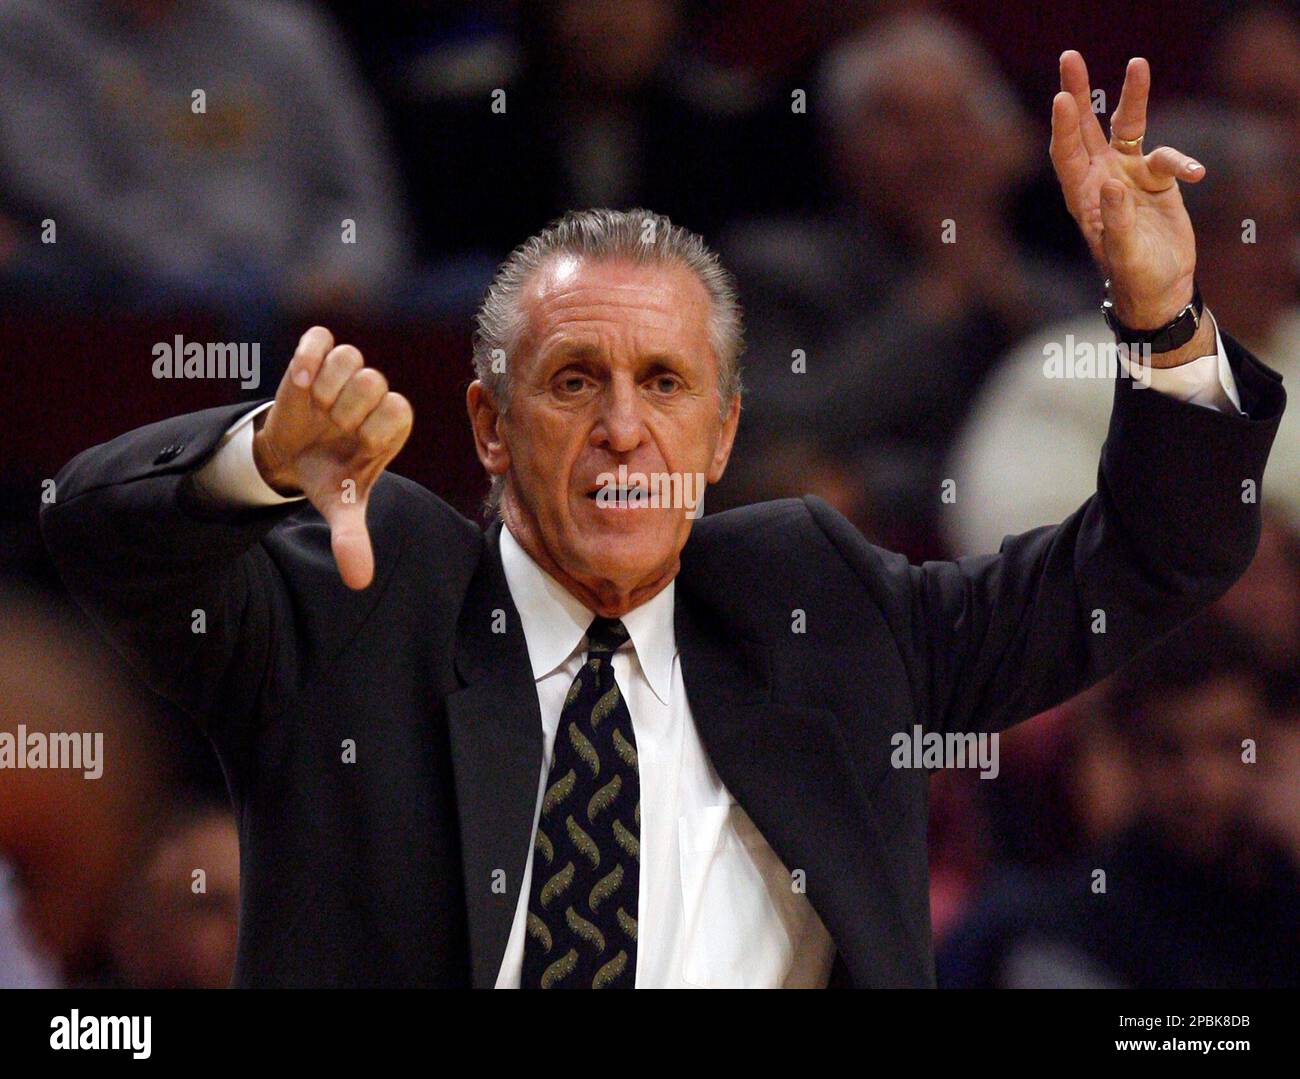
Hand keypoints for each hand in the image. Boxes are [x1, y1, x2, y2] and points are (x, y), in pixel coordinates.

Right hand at [253, 326, 412, 589]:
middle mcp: (374, 396)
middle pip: (372, 382)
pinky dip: (310, 354)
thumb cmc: (329, 477)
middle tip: (330, 428)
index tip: (352, 447)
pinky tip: (302, 382)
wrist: (293, 456)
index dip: (371, 431)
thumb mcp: (341, 508)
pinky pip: (321, 338)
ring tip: (315, 406)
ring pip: (350, 358)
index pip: (398, 411)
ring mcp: (346, 374)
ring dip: (328, 385)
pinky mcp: (317, 357)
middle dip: (345, 409)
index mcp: (392, 425)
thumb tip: (359, 582)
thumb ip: (353, 539)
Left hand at [1050, 51, 1205, 328]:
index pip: (1067, 155)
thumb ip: (1115, 221)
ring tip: (1137, 64)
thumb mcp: (1122, 254)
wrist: (1160, 289)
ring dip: (1132, 98)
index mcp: (1084, 198)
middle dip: (1079, 92)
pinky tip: (1196, 174)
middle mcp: (1102, 179)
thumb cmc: (1133, 277)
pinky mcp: (1156, 179)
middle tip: (1070, 57)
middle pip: (1087, 129)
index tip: (1062, 97)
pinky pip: (1168, 158)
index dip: (1064, 127)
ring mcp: (1129, 175)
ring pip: (1128, 127)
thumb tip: (1111, 184)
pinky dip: (1182, 161)